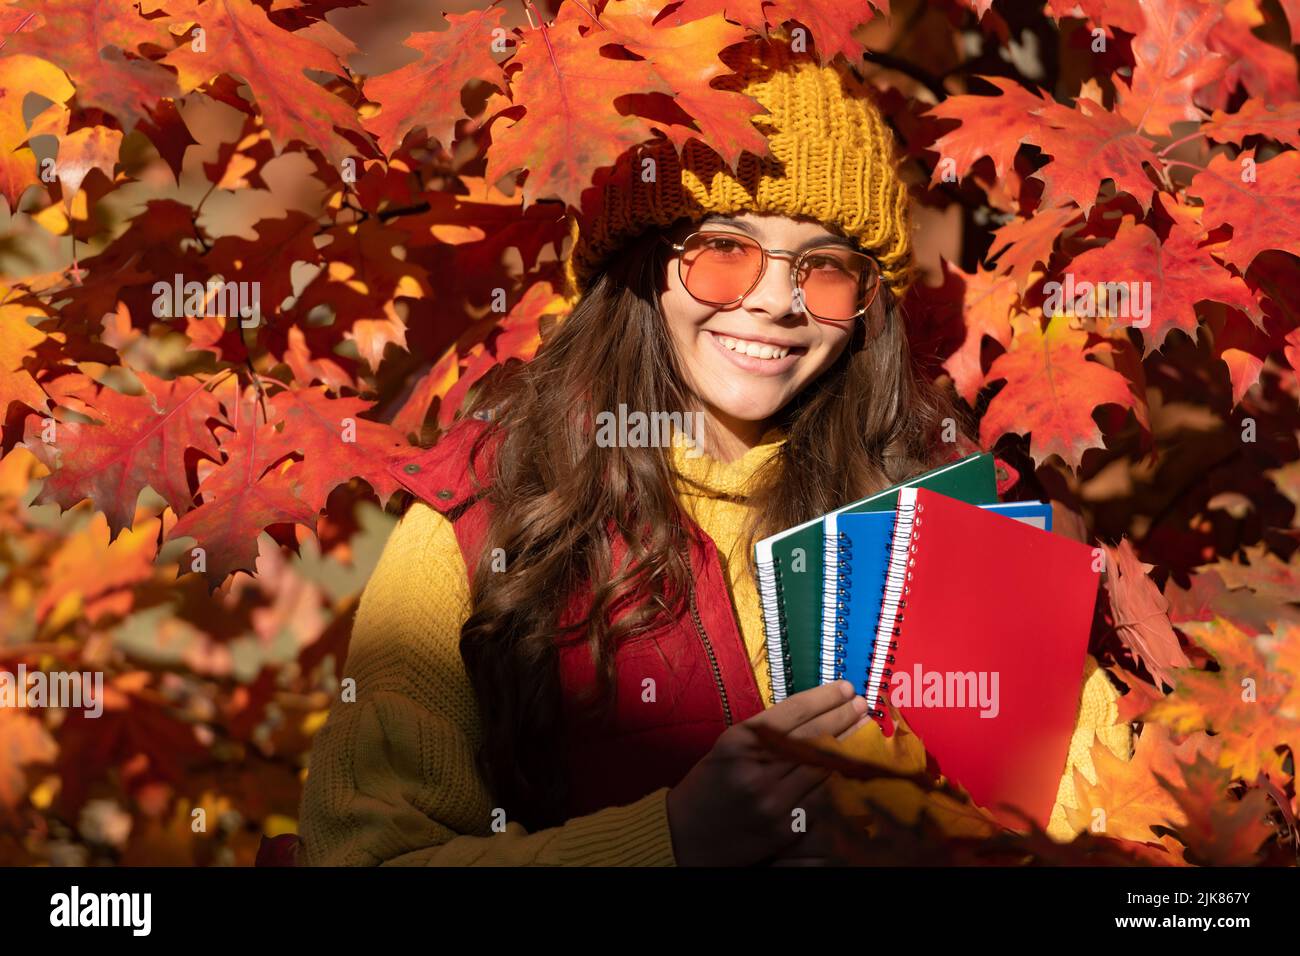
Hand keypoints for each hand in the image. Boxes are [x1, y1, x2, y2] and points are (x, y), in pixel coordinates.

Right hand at [665, 680, 871, 865]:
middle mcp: (757, 770)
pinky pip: (821, 800)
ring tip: (865, 731)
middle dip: (843, 718)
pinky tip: (852, 766)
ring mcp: (773, 802)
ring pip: (823, 769)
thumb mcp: (730, 746)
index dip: (825, 698)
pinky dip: (837, 781)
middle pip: (813, 738)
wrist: (685, 835)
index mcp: (741, 742)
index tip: (845, 688)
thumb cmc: (710, 784)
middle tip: (862, 705)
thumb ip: (766, 731)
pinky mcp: (784, 829)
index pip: (794, 713)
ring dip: (848, 748)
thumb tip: (814, 713)